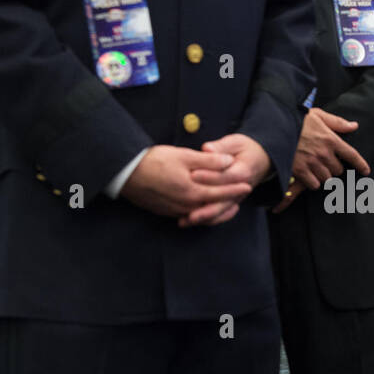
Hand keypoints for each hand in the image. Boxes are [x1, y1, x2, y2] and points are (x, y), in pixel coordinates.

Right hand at [121, 145, 248, 219]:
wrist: (125, 173)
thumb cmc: (153, 161)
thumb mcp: (183, 155)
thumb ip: (208, 161)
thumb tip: (229, 162)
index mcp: (192, 191)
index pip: (220, 192)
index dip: (235, 188)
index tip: (248, 184)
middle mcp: (186, 206)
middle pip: (214, 207)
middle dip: (230, 202)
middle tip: (242, 197)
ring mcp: (175, 211)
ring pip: (202, 215)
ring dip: (217, 211)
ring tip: (229, 208)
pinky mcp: (166, 212)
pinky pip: (189, 217)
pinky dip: (201, 214)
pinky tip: (203, 210)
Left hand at [182, 132, 272, 226]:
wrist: (260, 160)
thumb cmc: (244, 149)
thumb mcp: (235, 142)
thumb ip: (221, 146)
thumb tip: (207, 149)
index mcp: (244, 171)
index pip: (226, 176)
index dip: (210, 176)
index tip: (193, 174)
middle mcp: (241, 189)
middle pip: (223, 201)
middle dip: (205, 206)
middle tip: (186, 206)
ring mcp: (236, 198)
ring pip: (220, 212)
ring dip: (203, 217)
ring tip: (185, 220)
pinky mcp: (230, 203)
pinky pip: (218, 215)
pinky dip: (204, 220)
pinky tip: (188, 221)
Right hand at [290, 108, 369, 189]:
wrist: (275, 128)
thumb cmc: (296, 120)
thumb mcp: (317, 115)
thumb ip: (336, 122)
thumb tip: (353, 126)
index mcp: (331, 139)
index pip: (351, 155)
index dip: (360, 164)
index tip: (365, 171)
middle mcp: (324, 153)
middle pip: (338, 170)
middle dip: (333, 167)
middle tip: (324, 162)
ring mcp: (312, 163)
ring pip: (328, 179)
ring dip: (324, 175)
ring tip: (316, 168)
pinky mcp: (300, 171)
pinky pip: (314, 184)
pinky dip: (313, 182)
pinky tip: (308, 175)